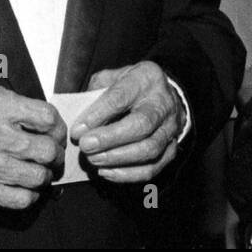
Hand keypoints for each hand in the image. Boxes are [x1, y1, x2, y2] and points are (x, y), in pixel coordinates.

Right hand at [0, 87, 65, 208]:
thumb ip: (19, 107)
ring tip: (40, 171)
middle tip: (53, 156)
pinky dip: (30, 195)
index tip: (56, 133)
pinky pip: (21, 198)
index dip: (58, 127)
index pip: (47, 118)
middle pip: (47, 149)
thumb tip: (48, 123)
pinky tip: (26, 187)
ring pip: (38, 176)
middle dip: (55, 154)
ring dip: (44, 175)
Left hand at [70, 62, 183, 182]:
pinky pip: (152, 167)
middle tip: (85, 146)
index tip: (78, 130)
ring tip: (93, 160)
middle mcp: (163, 102)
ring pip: (149, 149)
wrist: (162, 95)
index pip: (122, 96)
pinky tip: (107, 171)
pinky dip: (127, 174)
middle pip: (142, 124)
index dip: (99, 114)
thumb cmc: (130, 87)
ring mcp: (171, 127)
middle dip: (110, 139)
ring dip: (117, 158)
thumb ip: (95, 94)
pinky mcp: (172, 148)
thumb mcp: (112, 78)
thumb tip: (81, 125)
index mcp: (146, 78)